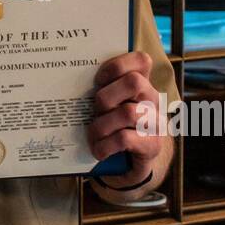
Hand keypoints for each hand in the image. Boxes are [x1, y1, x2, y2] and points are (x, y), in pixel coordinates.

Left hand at [86, 51, 170, 192]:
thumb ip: (101, 90)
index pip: (141, 60)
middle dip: (106, 96)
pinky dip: (105, 145)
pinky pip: (125, 138)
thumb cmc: (115, 127)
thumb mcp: (110, 106)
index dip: (116, 66)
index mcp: (143, 84)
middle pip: (134, 82)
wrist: (133, 164)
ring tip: (93, 134)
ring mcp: (156, 122)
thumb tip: (69, 81)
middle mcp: (153, 100)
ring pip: (128, 112)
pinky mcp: (152, 145)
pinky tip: (98, 151)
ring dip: (102, 125)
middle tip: (95, 110)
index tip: (97, 80)